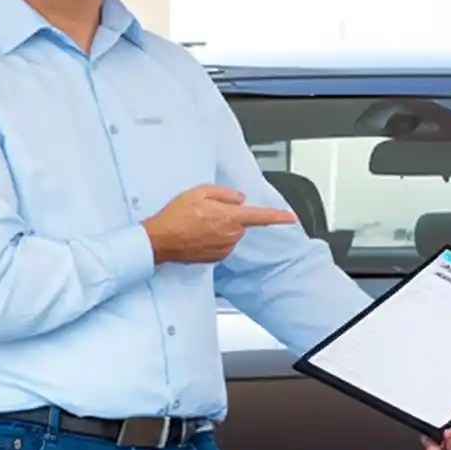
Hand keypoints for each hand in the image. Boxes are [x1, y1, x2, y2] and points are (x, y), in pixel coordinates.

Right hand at [142, 184, 296, 263]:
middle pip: (242, 223)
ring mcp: (224, 248)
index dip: (278, 216)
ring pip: (232, 235)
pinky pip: (222, 245)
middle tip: (207, 212)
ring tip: (199, 224)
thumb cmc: (176, 215)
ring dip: (221, 228)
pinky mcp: (215, 258)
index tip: (291, 218)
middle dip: (230, 216)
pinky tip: (198, 235)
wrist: (159, 240)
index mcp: (230, 217)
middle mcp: (231, 235)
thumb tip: (239, 199)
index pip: (261, 217)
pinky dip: (214, 239)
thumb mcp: (200, 192)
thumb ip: (225, 193)